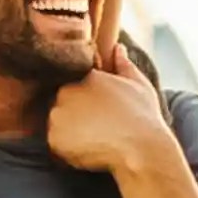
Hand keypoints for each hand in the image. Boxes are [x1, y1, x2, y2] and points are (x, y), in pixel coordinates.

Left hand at [48, 44, 173, 173]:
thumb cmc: (144, 116)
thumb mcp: (139, 84)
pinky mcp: (54, 138)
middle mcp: (67, 91)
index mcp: (86, 76)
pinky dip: (66, 148)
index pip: (76, 82)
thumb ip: (124, 65)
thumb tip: (117, 48)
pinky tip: (87, 149)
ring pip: (57, 122)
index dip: (86, 98)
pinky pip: (55, 143)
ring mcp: (58, 115)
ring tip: (92, 139)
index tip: (98, 110)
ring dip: (68, 129)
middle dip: (74, 112)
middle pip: (63, 101)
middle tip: (96, 126)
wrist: (141, 148)